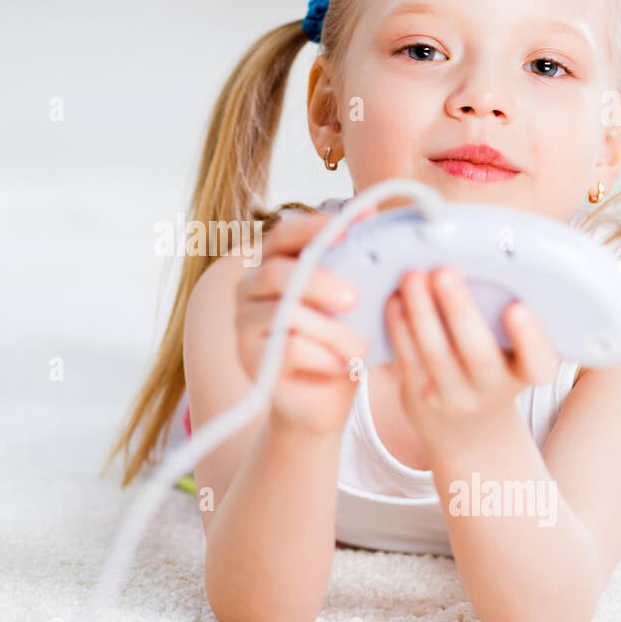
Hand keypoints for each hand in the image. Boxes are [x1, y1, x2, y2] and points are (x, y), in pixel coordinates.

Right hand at [235, 211, 369, 436]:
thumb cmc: (340, 343)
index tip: (346, 229)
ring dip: (331, 331)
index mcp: (276, 263)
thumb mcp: (355, 303)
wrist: (324, 401)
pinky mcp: (250, 358)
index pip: (284, 234)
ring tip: (359, 348)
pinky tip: (342, 364)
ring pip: (284, 314)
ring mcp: (245, 324)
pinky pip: (288, 348)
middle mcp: (251, 289)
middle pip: (275, 272)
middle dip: (319, 282)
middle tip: (354, 299)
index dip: (312, 227)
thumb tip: (375, 220)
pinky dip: (323, 356)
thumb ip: (357, 267)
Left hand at [384, 265, 558, 445]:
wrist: (466, 426)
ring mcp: (454, 397)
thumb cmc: (493, 365)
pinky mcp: (419, 394)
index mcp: (526, 373)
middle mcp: (493, 389)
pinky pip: (407, 359)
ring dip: (420, 312)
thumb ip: (505, 316)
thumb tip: (489, 258)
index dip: (530, 338)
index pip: (538, 364)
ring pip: (435, 355)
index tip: (517, 308)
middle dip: (459, 310)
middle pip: (478, 355)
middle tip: (443, 272)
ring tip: (412, 277)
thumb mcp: (512, 351)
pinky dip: (399, 326)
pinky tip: (394, 299)